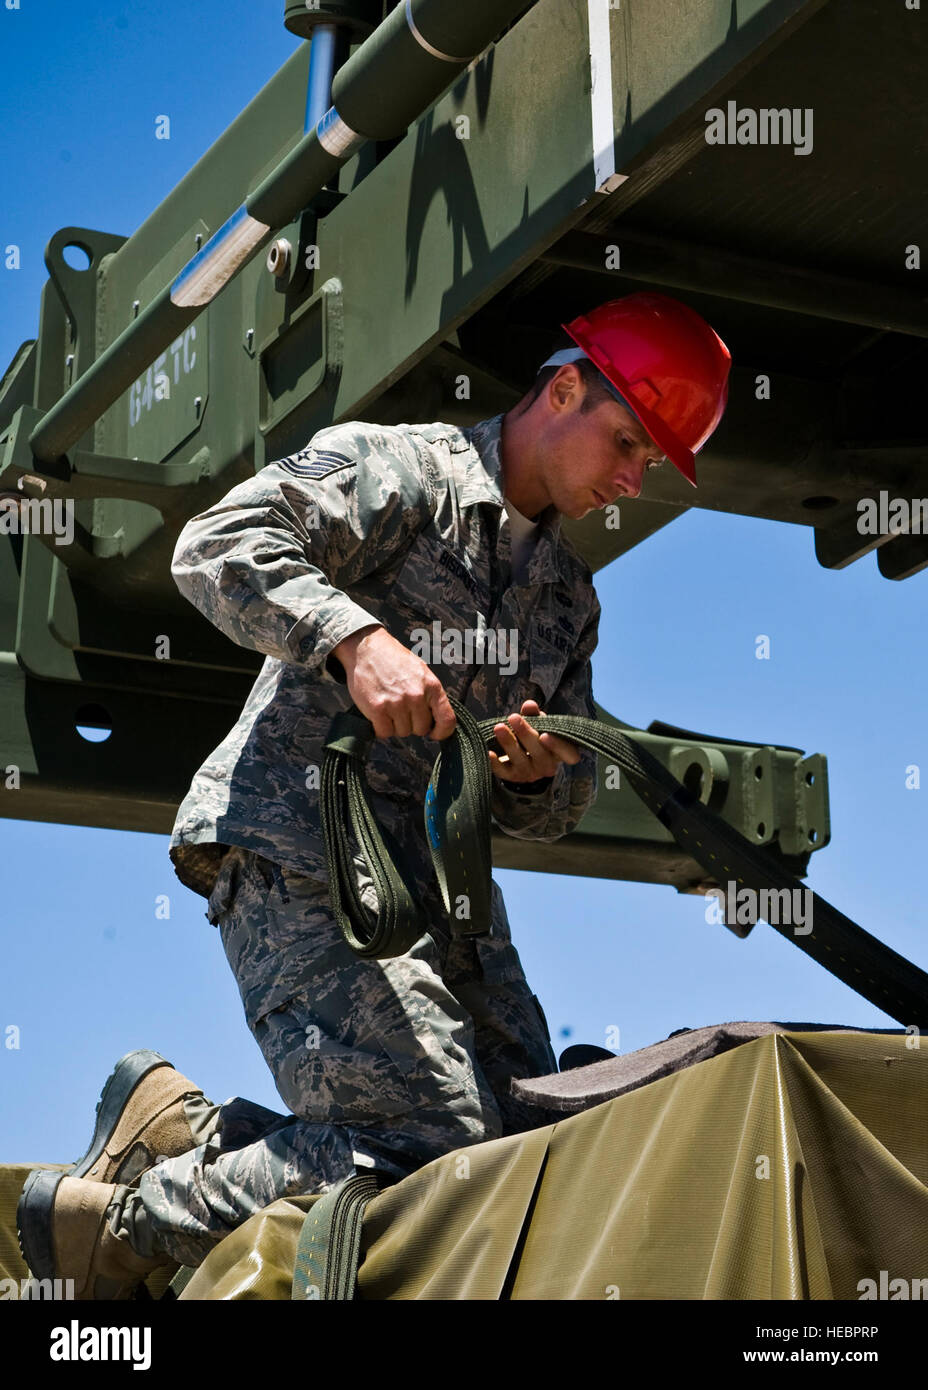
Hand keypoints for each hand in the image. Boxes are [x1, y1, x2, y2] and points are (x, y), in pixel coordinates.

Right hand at [331, 625, 456, 740]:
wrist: (367, 648)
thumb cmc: (394, 660)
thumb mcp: (421, 672)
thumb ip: (430, 695)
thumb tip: (435, 719)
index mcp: (431, 686)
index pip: (447, 720)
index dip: (442, 732)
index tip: (434, 733)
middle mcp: (416, 696)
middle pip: (421, 729)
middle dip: (412, 724)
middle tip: (402, 710)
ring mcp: (397, 703)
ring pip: (402, 732)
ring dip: (395, 725)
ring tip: (388, 707)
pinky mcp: (378, 709)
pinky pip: (384, 732)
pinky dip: (380, 728)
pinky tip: (378, 714)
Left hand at [488, 699, 581, 783]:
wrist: (521, 755)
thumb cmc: (535, 736)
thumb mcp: (538, 724)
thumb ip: (534, 714)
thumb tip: (529, 705)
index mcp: (560, 752)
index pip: (570, 755)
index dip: (558, 747)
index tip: (545, 734)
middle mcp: (547, 766)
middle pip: (540, 754)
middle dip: (526, 735)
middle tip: (514, 717)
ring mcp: (530, 774)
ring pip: (521, 762)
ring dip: (509, 743)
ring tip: (499, 727)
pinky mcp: (513, 777)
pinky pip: (504, 772)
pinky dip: (495, 763)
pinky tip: (488, 751)